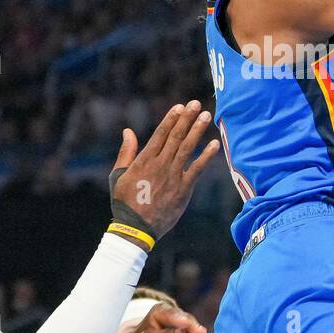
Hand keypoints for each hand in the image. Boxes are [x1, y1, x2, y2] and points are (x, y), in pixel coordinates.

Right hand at [109, 101, 219, 240]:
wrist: (135, 228)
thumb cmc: (125, 202)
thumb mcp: (119, 175)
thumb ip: (126, 152)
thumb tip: (127, 131)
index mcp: (144, 160)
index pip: (160, 134)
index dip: (171, 119)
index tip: (180, 106)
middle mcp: (160, 165)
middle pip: (176, 137)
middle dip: (187, 119)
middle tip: (196, 104)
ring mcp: (172, 176)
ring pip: (187, 148)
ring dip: (197, 131)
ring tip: (206, 116)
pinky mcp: (183, 189)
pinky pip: (197, 169)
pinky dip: (206, 156)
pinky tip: (214, 144)